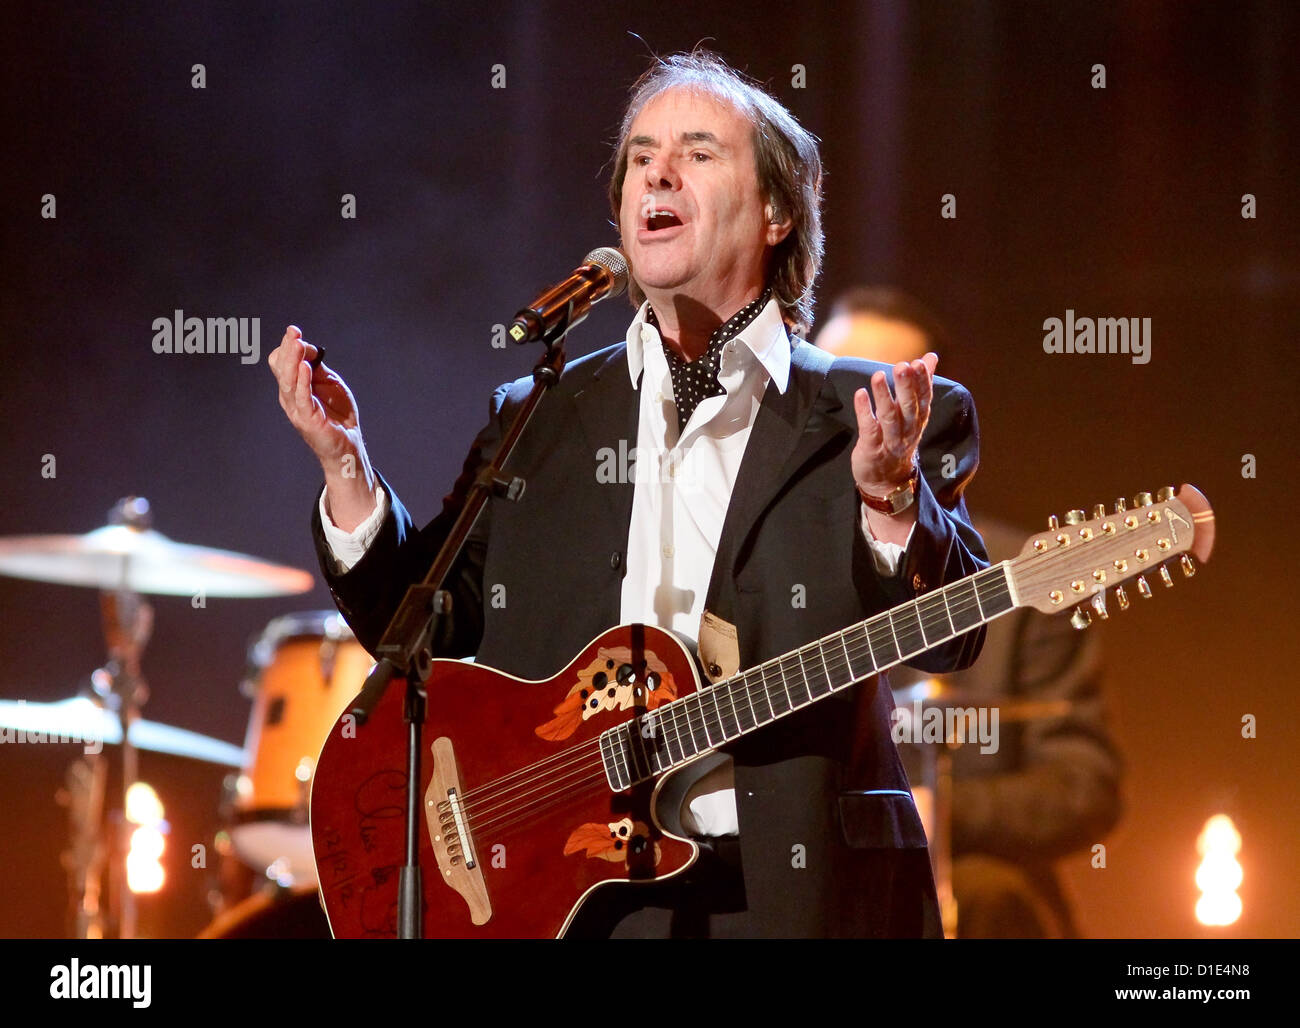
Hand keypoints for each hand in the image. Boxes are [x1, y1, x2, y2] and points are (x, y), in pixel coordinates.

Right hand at [268, 325, 375, 528]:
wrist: (348, 442)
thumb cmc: (338, 413)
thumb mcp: (328, 383)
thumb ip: (317, 367)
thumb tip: (309, 348)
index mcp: (293, 387)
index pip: (281, 363)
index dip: (290, 348)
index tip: (297, 334)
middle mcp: (290, 397)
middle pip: (281, 369)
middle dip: (287, 349)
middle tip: (293, 332)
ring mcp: (296, 408)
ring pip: (288, 381)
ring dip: (292, 361)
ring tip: (297, 343)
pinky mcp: (307, 418)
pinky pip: (302, 397)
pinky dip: (303, 381)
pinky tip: (306, 367)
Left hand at [851, 353, 936, 496]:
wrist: (887, 481)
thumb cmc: (899, 439)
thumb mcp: (913, 413)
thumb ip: (921, 384)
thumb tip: (932, 356)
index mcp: (917, 420)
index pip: (923, 399)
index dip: (923, 381)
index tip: (920, 362)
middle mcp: (907, 431)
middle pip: (909, 407)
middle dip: (906, 386)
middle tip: (902, 366)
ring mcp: (889, 441)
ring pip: (889, 418)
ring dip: (883, 396)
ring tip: (877, 375)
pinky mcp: (871, 449)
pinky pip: (868, 429)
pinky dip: (864, 411)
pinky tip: (860, 394)